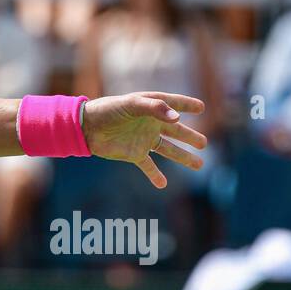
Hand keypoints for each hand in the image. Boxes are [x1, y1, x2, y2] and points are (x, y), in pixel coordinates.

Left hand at [82, 92, 207, 188]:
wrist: (86, 127)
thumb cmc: (108, 110)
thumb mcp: (131, 104)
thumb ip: (154, 108)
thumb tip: (177, 118)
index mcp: (150, 107)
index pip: (174, 104)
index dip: (187, 104)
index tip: (202, 107)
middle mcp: (150, 124)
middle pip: (175, 131)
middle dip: (190, 136)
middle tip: (203, 143)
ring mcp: (143, 139)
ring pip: (168, 150)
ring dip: (183, 157)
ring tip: (198, 164)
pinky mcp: (134, 153)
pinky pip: (148, 166)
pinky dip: (155, 175)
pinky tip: (163, 184)